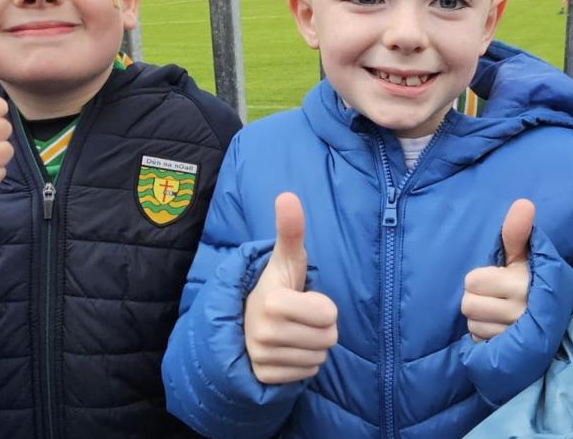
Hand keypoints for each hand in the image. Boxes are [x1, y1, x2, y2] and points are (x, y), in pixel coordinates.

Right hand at [244, 192, 338, 383]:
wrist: (242, 318)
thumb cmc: (275, 285)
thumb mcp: (286, 258)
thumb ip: (291, 229)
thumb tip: (287, 195)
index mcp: (271, 302)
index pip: (330, 315)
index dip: (323, 305)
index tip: (302, 298)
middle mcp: (263, 332)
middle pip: (328, 339)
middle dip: (321, 327)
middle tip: (299, 316)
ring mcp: (262, 357)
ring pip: (319, 358)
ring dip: (312, 345)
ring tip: (293, 331)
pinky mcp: (264, 377)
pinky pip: (306, 374)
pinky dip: (301, 363)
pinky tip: (287, 349)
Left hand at [462, 198, 533, 341]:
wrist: (567, 322)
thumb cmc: (537, 282)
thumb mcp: (527, 258)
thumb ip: (517, 234)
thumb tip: (523, 203)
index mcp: (523, 282)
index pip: (472, 281)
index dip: (480, 279)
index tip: (497, 279)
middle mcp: (522, 310)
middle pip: (468, 304)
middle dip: (478, 299)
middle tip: (497, 298)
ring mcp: (518, 335)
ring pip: (473, 324)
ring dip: (483, 319)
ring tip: (502, 315)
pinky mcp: (514, 353)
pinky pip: (480, 342)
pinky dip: (487, 337)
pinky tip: (503, 332)